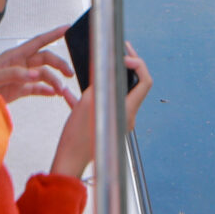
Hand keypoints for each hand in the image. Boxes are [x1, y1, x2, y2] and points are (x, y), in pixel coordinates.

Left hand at [0, 26, 76, 104]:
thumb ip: (13, 74)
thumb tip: (34, 74)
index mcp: (14, 55)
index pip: (38, 42)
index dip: (53, 34)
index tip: (67, 28)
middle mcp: (19, 64)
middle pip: (45, 59)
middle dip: (59, 64)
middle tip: (69, 74)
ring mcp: (20, 77)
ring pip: (43, 75)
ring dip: (54, 81)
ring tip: (61, 91)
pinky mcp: (18, 90)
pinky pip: (36, 88)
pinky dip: (46, 90)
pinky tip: (53, 94)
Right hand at [50, 46, 150, 178]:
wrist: (69, 162)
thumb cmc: (78, 137)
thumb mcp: (87, 101)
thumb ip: (100, 82)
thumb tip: (106, 66)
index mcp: (127, 109)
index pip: (145, 81)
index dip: (138, 64)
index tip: (124, 55)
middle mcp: (126, 116)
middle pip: (134, 85)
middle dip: (126, 66)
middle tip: (118, 51)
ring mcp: (117, 122)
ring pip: (117, 94)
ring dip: (106, 80)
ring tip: (95, 66)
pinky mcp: (106, 125)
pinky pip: (102, 106)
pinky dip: (91, 97)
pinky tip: (71, 93)